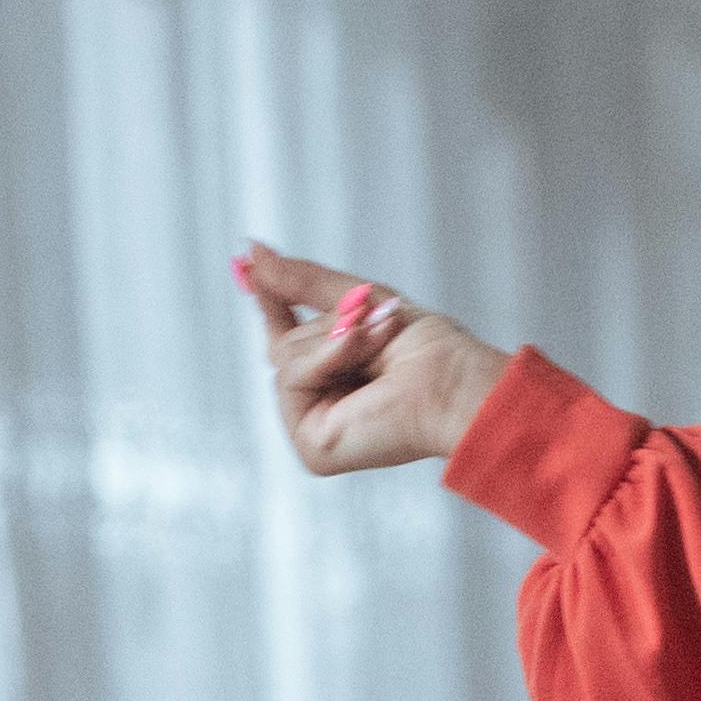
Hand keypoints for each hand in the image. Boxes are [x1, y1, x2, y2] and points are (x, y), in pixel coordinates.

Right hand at [240, 245, 500, 474]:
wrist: (455, 381)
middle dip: (327, 324)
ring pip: (284, 358)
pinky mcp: (313, 448)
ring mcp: (315, 430)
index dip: (270, 303)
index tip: (245, 264)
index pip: (288, 339)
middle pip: (282, 345)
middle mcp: (324, 408)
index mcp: (338, 381)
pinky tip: (361, 365)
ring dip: (336, 340)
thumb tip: (252, 252)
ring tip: (378, 346)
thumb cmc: (427, 348)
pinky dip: (326, 360)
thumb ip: (302, 281)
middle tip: (373, 321)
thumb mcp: (357, 298)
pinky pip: (290, 378)